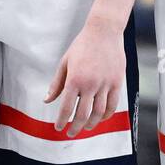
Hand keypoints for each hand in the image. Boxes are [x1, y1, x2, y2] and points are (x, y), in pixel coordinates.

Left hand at [45, 14, 124, 137]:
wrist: (104, 31)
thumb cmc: (82, 45)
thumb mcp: (65, 62)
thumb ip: (56, 83)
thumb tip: (47, 100)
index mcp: (74, 79)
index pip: (67, 107)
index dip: (62, 120)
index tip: (59, 127)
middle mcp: (90, 84)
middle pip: (83, 114)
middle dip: (75, 127)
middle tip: (71, 133)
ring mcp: (105, 84)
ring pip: (99, 113)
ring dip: (91, 124)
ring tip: (85, 127)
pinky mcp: (117, 82)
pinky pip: (112, 104)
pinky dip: (106, 115)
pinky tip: (101, 118)